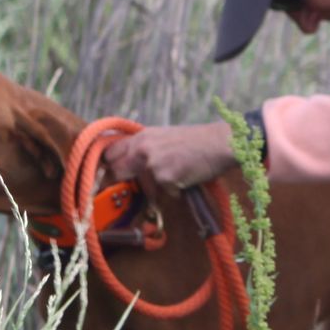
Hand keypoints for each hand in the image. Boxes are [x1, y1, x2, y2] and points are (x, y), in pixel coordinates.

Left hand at [103, 121, 236, 189]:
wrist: (220, 143)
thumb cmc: (197, 142)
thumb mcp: (164, 137)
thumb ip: (144, 149)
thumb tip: (128, 165)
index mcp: (141, 136)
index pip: (109, 152)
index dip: (108, 165)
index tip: (110, 174)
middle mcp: (142, 148)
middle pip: (116, 171)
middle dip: (124, 181)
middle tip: (135, 185)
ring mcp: (152, 163)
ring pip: (144, 187)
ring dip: (158, 188)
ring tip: (177, 175)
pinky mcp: (164, 177)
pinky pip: (164, 193)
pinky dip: (175, 191)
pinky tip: (187, 178)